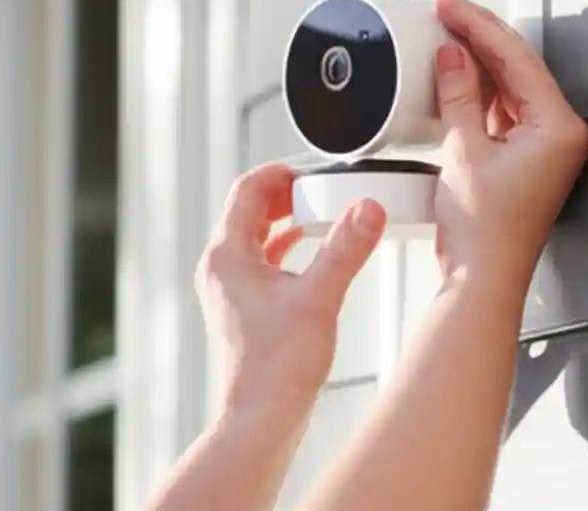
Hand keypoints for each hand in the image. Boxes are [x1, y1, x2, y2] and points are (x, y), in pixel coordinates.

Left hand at [197, 164, 386, 417]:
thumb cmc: (276, 368)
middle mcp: (221, 269)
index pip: (247, 190)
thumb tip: (366, 208)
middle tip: (323, 187)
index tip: (313, 169)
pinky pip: (263, 261)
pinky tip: (314, 251)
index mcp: (226, 257)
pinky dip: (286, 248)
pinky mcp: (244, 308)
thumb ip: (346, 249)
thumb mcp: (319, 298)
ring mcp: (230, 290)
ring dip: (288, 220)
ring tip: (323, 212)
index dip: (281, 173)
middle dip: (288, 194)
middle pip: (250, 210)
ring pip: (256, 236)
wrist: (261, 419)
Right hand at [432, 0, 587, 290]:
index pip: (516, 58)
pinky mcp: (525, 157)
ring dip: (478, 59)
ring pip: (510, 85)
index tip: (449, 4)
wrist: (482, 280)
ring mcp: (544, 145)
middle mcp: (560, 133)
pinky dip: (479, 89)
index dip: (478, 25)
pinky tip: (455, 72)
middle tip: (444, 9)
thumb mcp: (463, 152)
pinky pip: (503, 109)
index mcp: (558, 127)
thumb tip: (453, 55)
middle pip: (518, 66)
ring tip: (445, 32)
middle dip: (479, 36)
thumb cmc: (484, 232)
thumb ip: (459, 96)